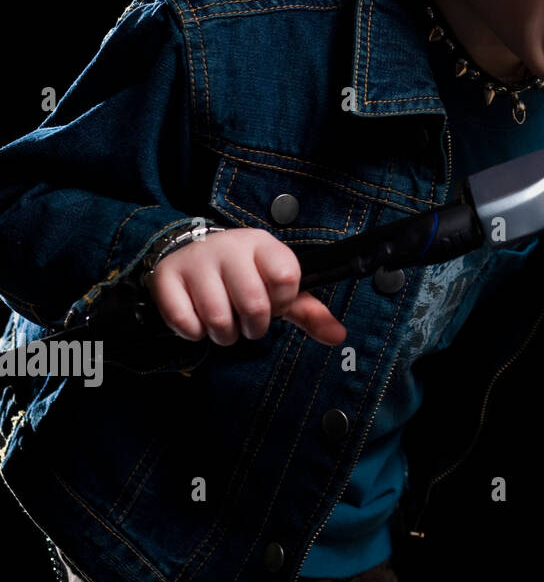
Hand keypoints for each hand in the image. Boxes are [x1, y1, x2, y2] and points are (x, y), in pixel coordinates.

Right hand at [144, 228, 346, 347]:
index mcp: (262, 245)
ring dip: (224, 335)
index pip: (286, 277)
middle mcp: (229, 247)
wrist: (191, 253)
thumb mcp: (278, 287)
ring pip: (218, 319)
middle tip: (248, 322)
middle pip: (254, 304)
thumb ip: (309, 312)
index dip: (283, 301)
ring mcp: (196, 261)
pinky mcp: (167, 278)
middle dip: (254, 327)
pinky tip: (198, 319)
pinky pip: (185, 323)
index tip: (275, 303)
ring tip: (225, 323)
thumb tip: (339, 336)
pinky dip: (195, 333)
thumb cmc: (244, 276)